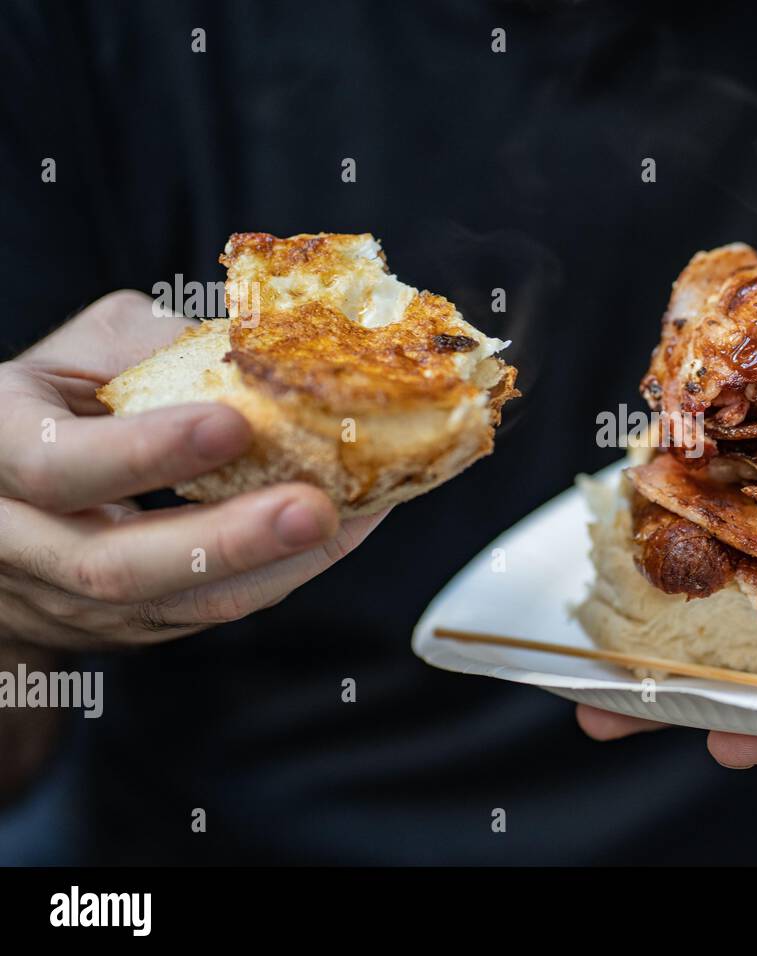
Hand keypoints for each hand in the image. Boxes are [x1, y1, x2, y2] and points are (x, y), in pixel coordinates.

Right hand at [0, 290, 385, 649]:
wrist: (11, 508)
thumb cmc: (57, 405)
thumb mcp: (83, 353)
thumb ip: (153, 346)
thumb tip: (265, 340)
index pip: (58, 466)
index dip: (145, 452)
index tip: (234, 424)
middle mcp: (21, 541)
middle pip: (116, 567)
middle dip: (227, 540)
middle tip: (316, 507)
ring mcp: (71, 600)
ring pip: (177, 604)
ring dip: (275, 565)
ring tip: (349, 519)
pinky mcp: (129, 627)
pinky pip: (212, 610)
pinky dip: (285, 571)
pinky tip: (342, 530)